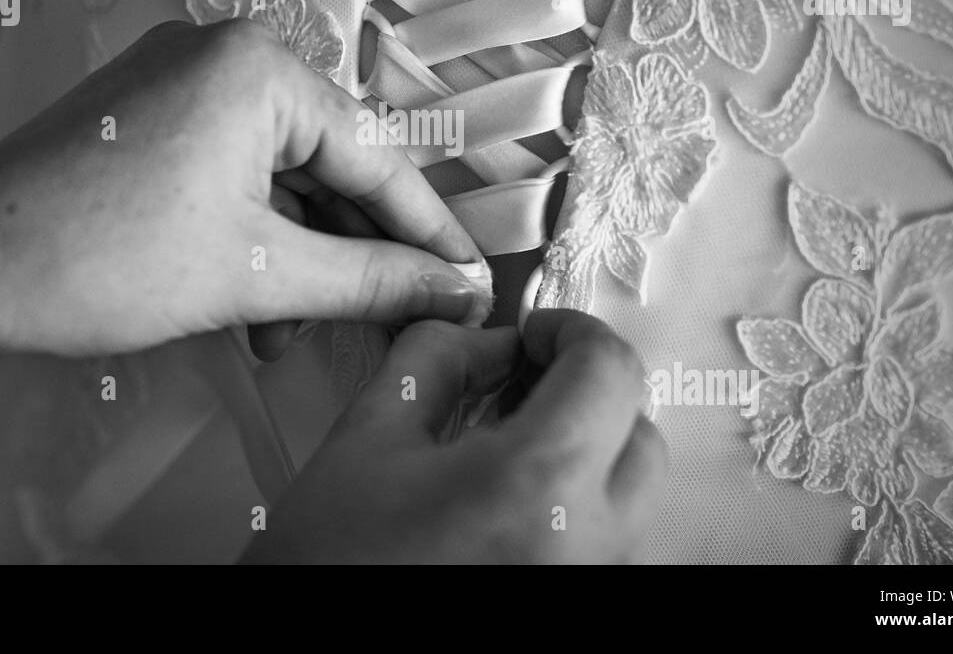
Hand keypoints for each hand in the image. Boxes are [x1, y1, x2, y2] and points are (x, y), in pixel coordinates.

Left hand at [0, 19, 489, 366]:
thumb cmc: (103, 261)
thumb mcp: (259, 276)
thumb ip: (372, 279)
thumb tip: (458, 291)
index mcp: (261, 67)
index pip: (377, 159)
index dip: (430, 235)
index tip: (473, 286)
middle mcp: (225, 51)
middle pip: (329, 163)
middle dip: (357, 251)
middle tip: (400, 317)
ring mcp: (181, 77)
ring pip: (279, 174)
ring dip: (301, 255)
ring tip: (305, 332)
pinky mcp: (150, 111)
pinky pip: (233, 170)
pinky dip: (253, 235)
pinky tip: (260, 308)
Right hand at [241, 309, 665, 563]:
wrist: (312, 649)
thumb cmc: (330, 566)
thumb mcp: (369, 433)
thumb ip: (439, 360)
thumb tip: (489, 340)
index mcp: (535, 483)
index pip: (611, 371)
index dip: (575, 331)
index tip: (539, 333)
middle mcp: (584, 543)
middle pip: (640, 434)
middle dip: (588, 393)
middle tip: (527, 380)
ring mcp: (586, 583)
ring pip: (631, 494)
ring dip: (588, 449)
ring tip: (510, 442)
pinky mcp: (575, 605)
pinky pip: (607, 539)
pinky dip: (577, 503)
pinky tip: (510, 496)